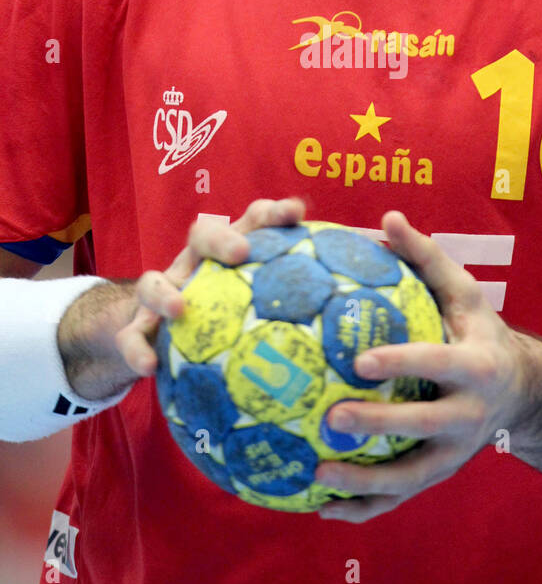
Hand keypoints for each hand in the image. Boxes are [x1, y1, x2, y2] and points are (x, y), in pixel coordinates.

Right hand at [116, 196, 306, 377]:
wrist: (161, 340)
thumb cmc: (233, 327)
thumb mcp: (264, 316)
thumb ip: (307, 313)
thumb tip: (369, 319)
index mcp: (231, 255)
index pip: (253, 221)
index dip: (274, 213)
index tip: (298, 213)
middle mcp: (195, 266)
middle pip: (203, 234)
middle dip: (222, 237)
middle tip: (241, 253)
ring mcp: (163, 292)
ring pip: (154, 280)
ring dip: (165, 291)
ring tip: (180, 309)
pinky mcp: (136, 326)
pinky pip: (131, 336)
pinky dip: (137, 349)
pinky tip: (148, 369)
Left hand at [314, 210, 528, 522]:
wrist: (522, 393)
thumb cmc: (478, 331)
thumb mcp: (464, 292)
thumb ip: (426, 257)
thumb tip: (386, 218)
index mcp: (475, 367)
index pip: (434, 364)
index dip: (400, 362)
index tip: (360, 360)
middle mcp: (469, 416)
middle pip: (422, 427)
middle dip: (378, 427)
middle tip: (331, 419)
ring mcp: (456, 453)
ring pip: (410, 477)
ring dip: (365, 483)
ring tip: (318, 475)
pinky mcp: (441, 476)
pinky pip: (399, 499)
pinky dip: (363, 508)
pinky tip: (320, 507)